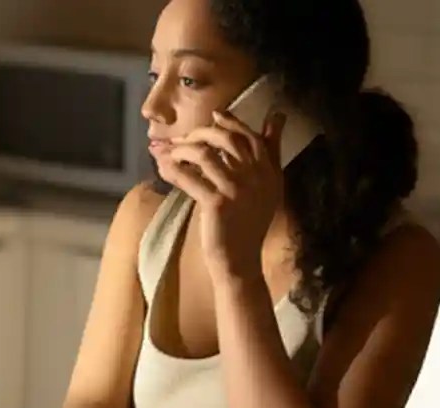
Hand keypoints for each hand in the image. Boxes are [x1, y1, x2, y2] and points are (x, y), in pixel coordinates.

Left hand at [158, 110, 286, 280]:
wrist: (240, 261)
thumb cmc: (248, 225)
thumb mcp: (268, 187)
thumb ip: (271, 152)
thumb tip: (277, 117)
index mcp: (270, 172)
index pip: (251, 137)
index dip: (232, 122)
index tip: (216, 115)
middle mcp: (257, 178)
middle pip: (227, 140)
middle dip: (201, 133)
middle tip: (185, 138)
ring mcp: (237, 190)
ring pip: (204, 154)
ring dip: (182, 150)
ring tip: (169, 153)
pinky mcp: (217, 203)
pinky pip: (189, 177)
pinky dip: (172, 169)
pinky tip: (163, 168)